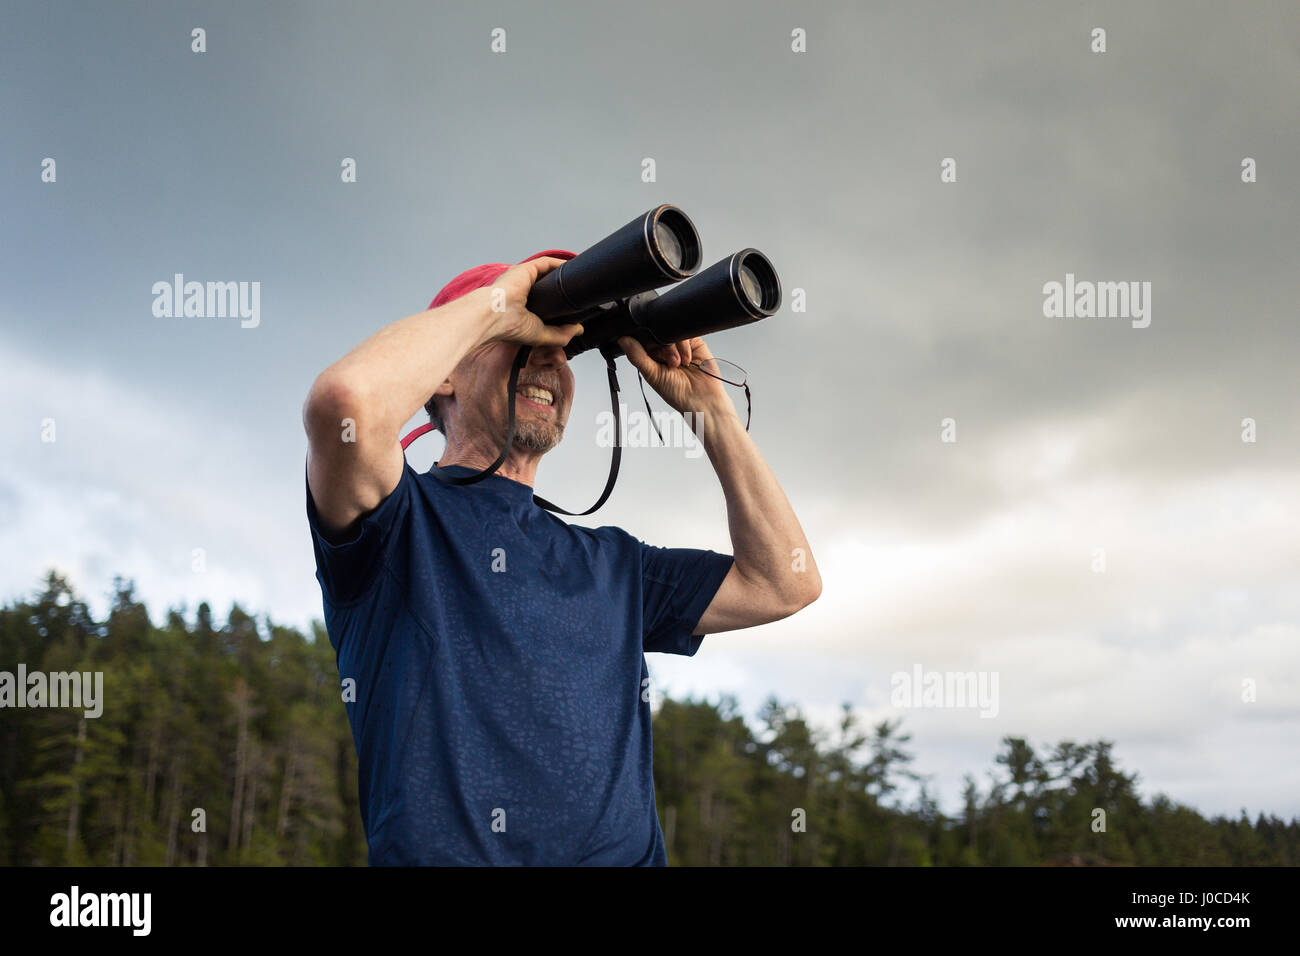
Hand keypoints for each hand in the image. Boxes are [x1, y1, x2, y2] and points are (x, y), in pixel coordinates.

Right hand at [481, 257, 583, 348]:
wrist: (492, 315)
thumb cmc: (507, 326)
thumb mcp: (540, 335)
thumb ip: (561, 334)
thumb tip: (579, 329)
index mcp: (523, 307)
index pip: (544, 303)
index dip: (559, 304)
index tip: (574, 306)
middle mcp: (523, 291)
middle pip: (547, 286)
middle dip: (562, 288)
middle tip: (580, 292)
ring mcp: (523, 279)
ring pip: (547, 272)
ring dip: (563, 273)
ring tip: (581, 276)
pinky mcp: (526, 269)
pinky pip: (547, 263)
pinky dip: (560, 264)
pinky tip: (573, 267)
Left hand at [618, 335, 732, 418]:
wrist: (702, 399)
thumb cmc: (677, 393)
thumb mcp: (653, 375)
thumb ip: (638, 356)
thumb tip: (623, 340)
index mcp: (649, 356)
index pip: (640, 339)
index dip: (643, 341)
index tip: (649, 350)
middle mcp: (663, 349)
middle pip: (655, 333)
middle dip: (661, 347)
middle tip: (668, 362)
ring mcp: (678, 345)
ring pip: (670, 331)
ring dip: (673, 347)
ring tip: (677, 364)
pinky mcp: (693, 342)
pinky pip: (686, 333)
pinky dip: (685, 345)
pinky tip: (686, 359)